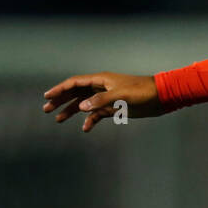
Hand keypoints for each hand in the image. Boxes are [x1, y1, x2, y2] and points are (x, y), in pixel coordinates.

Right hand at [42, 73, 162, 132]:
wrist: (160, 97)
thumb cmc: (142, 92)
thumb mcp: (121, 96)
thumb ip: (100, 101)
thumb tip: (81, 107)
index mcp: (101, 80)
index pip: (75, 83)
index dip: (60, 89)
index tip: (47, 96)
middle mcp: (101, 87)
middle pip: (76, 93)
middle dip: (61, 100)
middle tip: (46, 109)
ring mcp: (107, 98)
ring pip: (84, 104)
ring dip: (72, 111)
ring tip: (58, 119)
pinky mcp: (114, 108)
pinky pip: (98, 114)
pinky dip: (91, 120)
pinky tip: (86, 128)